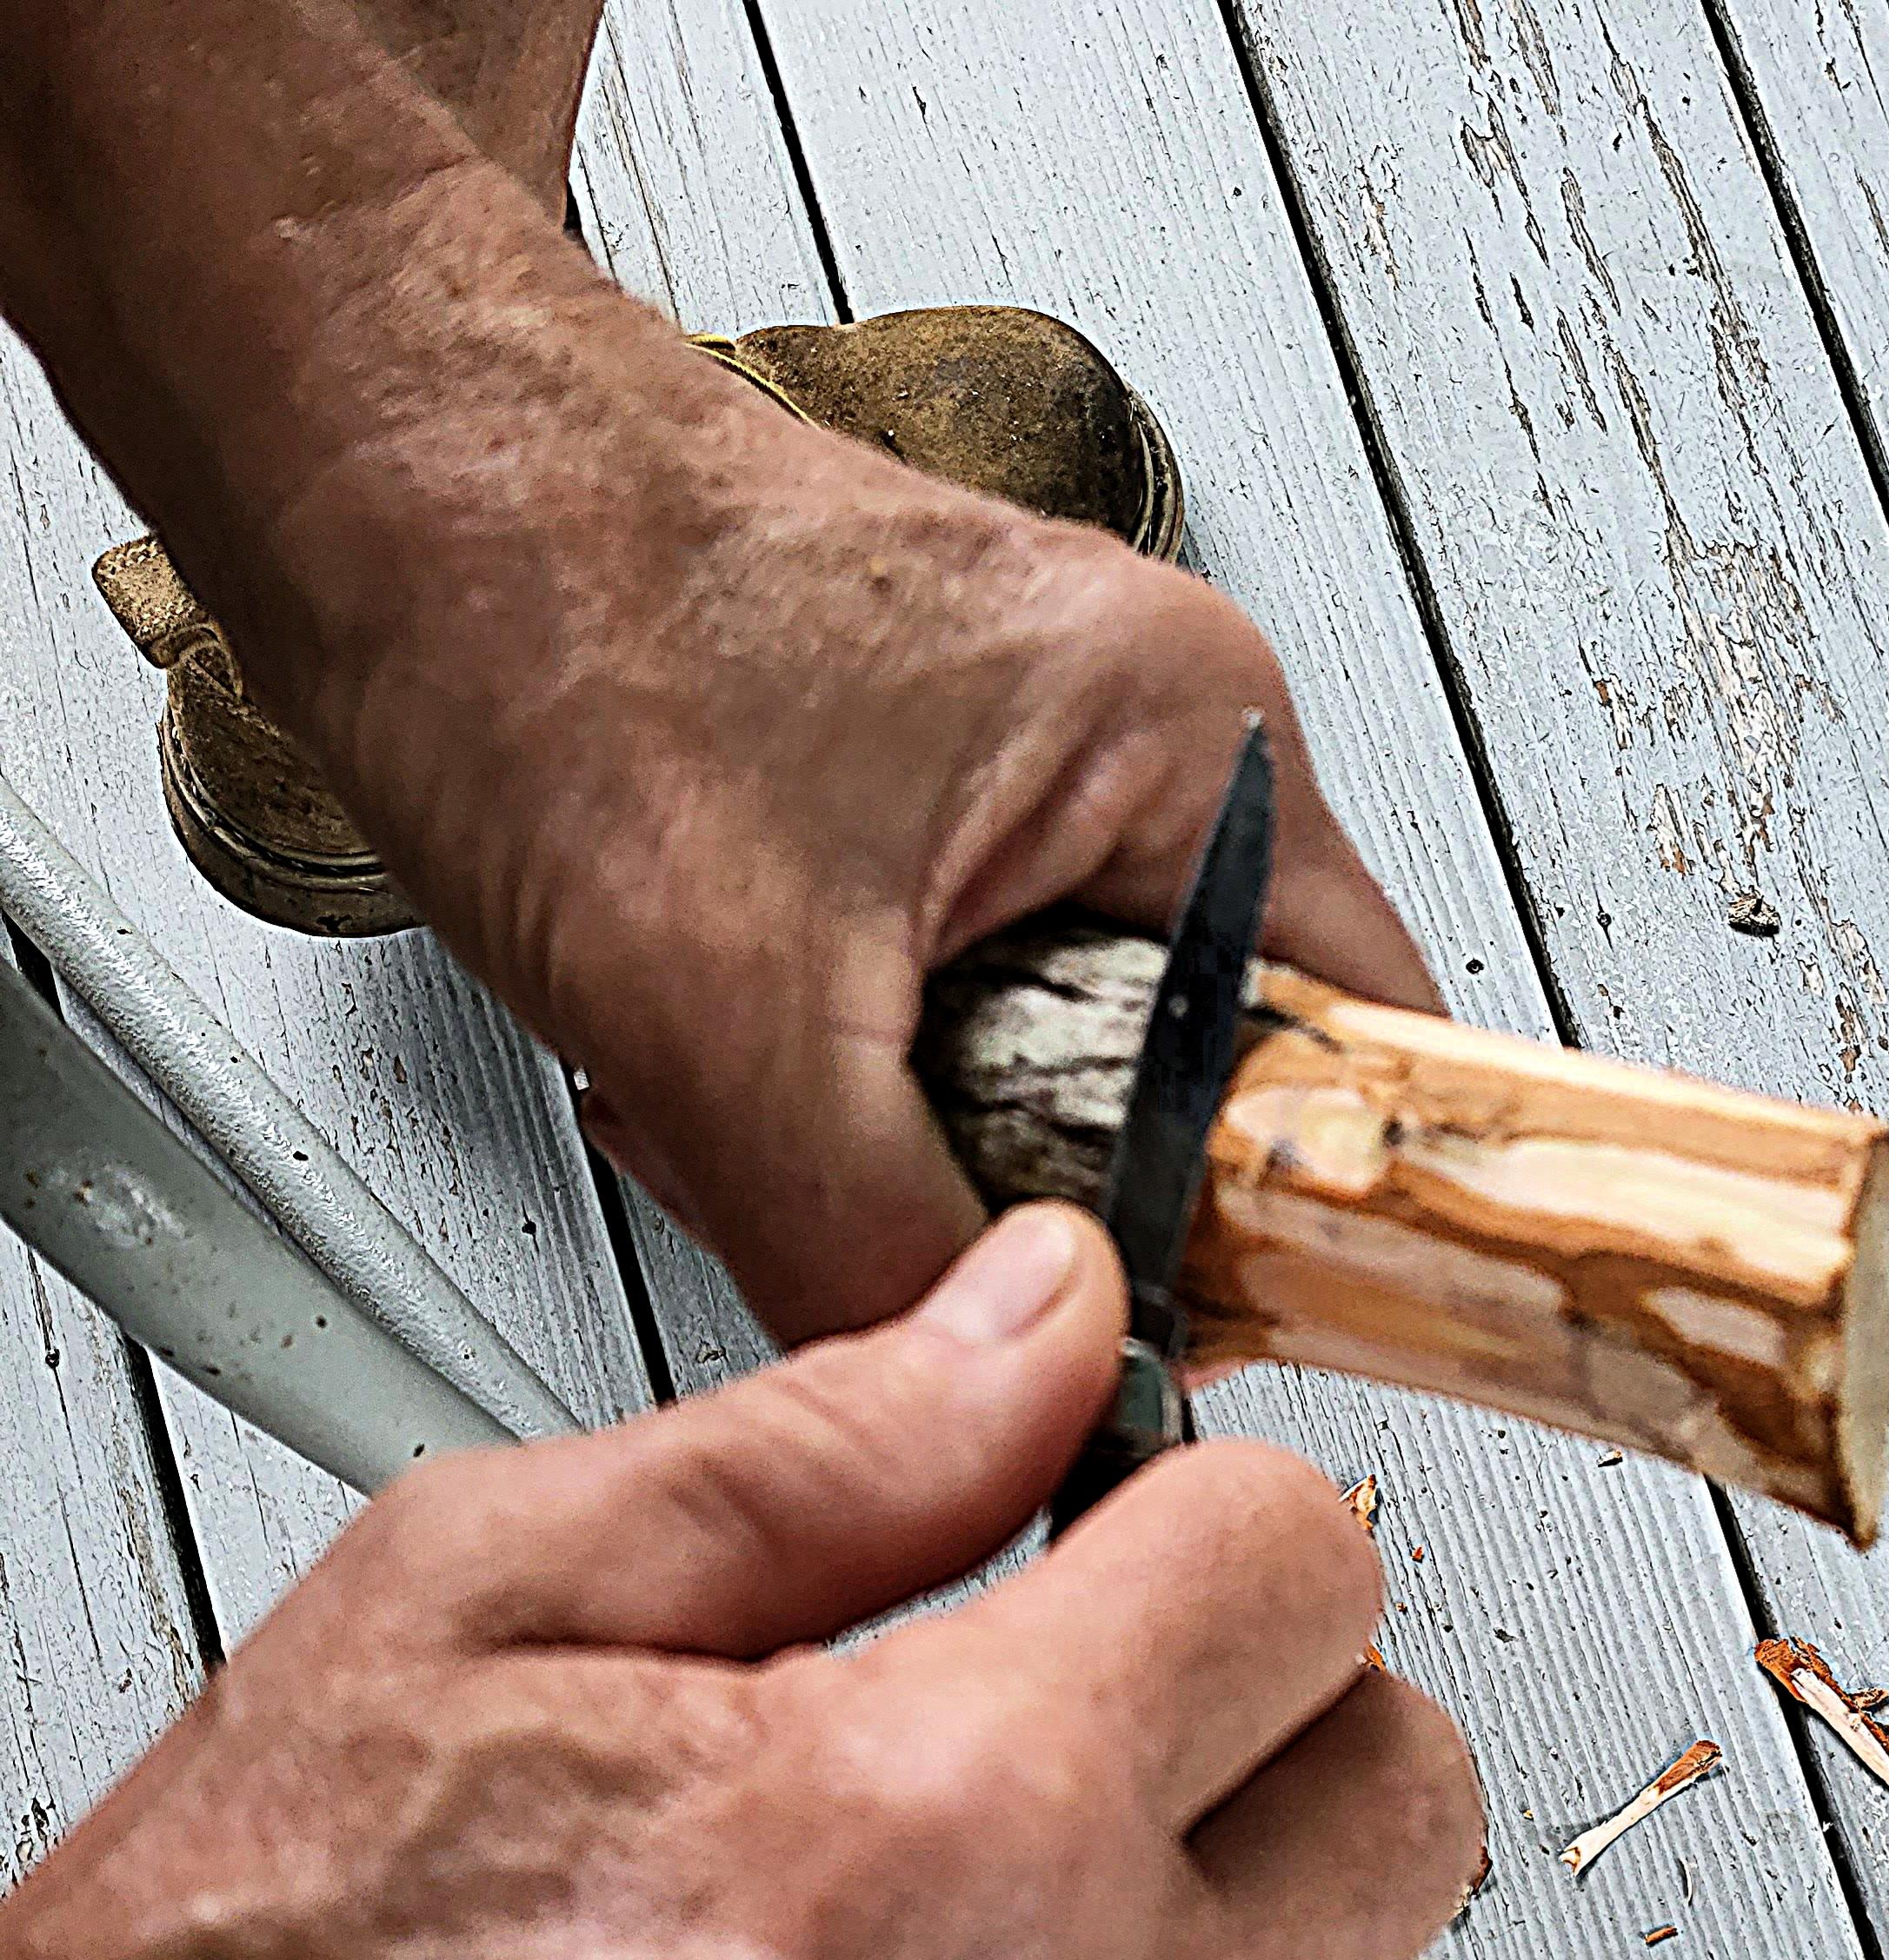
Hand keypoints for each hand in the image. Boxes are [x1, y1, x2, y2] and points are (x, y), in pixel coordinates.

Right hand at [0, 1207, 1479, 1959]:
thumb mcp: (484, 1597)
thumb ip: (829, 1443)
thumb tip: (1037, 1321)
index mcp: (948, 1831)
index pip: (1306, 1564)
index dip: (1203, 1497)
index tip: (1115, 1521)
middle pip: (1406, 1785)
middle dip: (1282, 1684)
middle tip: (1110, 1670)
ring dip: (1251, 1891)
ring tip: (1030, 1862)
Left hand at [244, 179, 1434, 1341]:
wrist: (375, 471)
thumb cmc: (545, 601)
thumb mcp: (736, 1013)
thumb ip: (889, 1254)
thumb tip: (1008, 1415)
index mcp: (1190, 743)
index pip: (1370, 1060)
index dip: (1297, 1233)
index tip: (1194, 1334)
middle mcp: (1137, 753)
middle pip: (1195, 1103)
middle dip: (1026, 1198)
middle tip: (885, 1193)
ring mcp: (1023, 783)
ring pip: (1042, 1088)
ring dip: (898, 1152)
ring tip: (756, 1093)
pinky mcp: (910, 825)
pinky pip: (936, 1039)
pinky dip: (831, 1096)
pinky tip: (722, 1062)